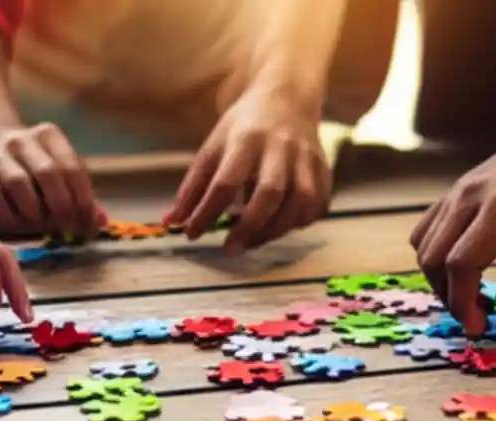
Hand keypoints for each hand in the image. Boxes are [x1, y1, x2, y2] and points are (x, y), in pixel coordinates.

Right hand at [0, 123, 102, 236]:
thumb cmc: (35, 162)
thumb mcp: (60, 166)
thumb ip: (80, 193)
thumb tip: (100, 222)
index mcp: (50, 136)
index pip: (72, 168)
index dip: (83, 201)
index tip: (88, 226)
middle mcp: (23, 141)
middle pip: (47, 173)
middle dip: (61, 207)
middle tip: (66, 228)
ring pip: (19, 184)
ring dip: (36, 213)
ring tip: (45, 227)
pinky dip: (11, 217)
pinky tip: (22, 226)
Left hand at [166, 90, 329, 251]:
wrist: (288, 97)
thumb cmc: (244, 127)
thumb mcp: (213, 146)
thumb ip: (193, 186)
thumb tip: (171, 221)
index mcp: (247, 138)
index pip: (226, 181)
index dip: (207, 211)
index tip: (192, 233)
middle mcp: (280, 147)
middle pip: (269, 192)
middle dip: (249, 226)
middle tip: (229, 248)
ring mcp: (307, 158)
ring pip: (300, 201)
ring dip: (276, 229)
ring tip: (252, 241)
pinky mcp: (324, 169)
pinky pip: (318, 204)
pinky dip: (300, 222)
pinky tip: (280, 227)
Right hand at [410, 84, 495, 341]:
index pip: (463, 262)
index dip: (463, 303)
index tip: (481, 328)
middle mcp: (472, 194)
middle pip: (434, 258)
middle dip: (449, 297)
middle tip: (480, 317)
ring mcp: (459, 188)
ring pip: (424, 245)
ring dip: (439, 278)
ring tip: (473, 295)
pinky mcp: (457, 189)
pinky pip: (427, 229)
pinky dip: (436, 256)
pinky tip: (466, 267)